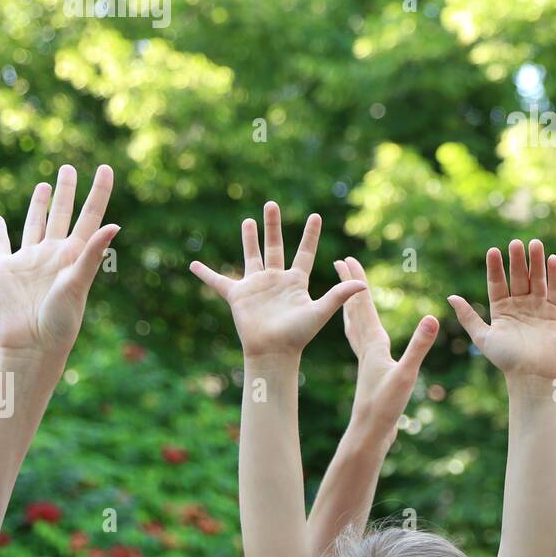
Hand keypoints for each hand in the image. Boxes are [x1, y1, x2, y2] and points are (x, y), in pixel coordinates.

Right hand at [0, 164, 119, 363]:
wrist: (32, 342)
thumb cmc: (62, 318)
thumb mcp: (80, 283)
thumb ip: (93, 253)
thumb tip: (115, 225)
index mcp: (76, 253)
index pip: (90, 214)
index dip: (98, 191)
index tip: (105, 167)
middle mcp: (54, 252)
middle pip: (62, 213)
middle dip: (66, 190)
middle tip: (68, 167)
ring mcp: (29, 259)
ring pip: (34, 224)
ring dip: (38, 204)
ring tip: (44, 184)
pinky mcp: (4, 269)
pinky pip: (1, 245)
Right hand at [190, 201, 364, 358]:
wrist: (273, 352)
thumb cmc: (298, 335)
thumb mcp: (320, 312)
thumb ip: (339, 295)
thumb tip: (362, 284)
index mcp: (295, 281)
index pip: (304, 252)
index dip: (310, 235)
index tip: (316, 215)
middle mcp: (276, 280)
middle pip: (274, 246)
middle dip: (273, 225)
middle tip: (272, 204)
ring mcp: (256, 286)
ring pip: (251, 256)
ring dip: (248, 238)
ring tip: (248, 220)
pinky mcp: (238, 295)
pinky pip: (218, 281)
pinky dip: (205, 274)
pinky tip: (193, 264)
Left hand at [334, 257, 438, 441]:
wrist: (369, 435)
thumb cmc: (385, 406)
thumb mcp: (406, 373)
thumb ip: (418, 346)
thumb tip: (432, 317)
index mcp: (373, 343)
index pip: (362, 305)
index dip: (356, 281)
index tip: (347, 258)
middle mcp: (366, 348)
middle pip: (354, 309)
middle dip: (349, 285)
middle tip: (341, 261)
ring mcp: (366, 360)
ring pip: (355, 324)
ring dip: (351, 304)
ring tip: (346, 292)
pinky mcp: (370, 372)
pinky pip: (361, 341)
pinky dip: (359, 329)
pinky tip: (363, 334)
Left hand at [448, 238, 555, 380]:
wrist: (531, 374)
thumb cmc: (505, 358)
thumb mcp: (482, 336)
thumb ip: (468, 316)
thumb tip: (450, 297)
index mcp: (501, 309)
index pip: (498, 283)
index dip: (495, 268)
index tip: (493, 251)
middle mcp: (520, 305)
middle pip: (518, 277)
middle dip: (517, 260)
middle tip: (515, 243)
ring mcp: (538, 307)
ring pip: (537, 279)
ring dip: (536, 262)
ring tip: (534, 244)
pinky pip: (555, 289)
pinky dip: (554, 275)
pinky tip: (552, 259)